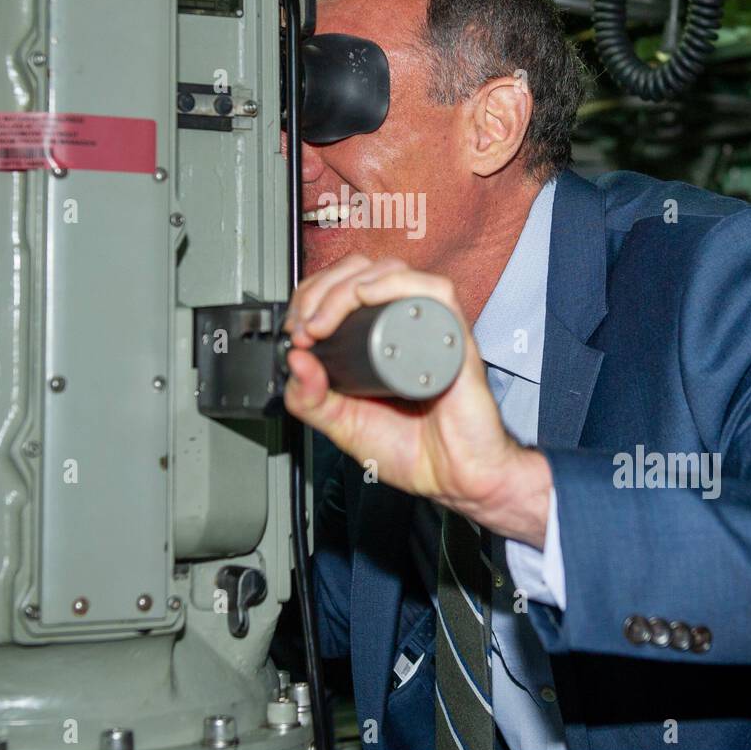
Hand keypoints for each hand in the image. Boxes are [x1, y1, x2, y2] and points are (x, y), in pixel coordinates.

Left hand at [283, 255, 551, 545]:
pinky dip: (394, 284)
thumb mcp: (342, 425)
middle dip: (319, 289)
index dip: (311, 296)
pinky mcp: (454, 338)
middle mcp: (406, 324)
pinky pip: (435, 291)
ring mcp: (431, 327)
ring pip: (389, 273)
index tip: (295, 330)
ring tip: (322, 323)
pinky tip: (365, 298)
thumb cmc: (416, 450)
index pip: (344, 285)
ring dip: (344, 287)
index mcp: (382, 336)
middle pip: (362, 270)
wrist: (456, 479)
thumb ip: (311, 399)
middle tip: (304, 327)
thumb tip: (294, 359)